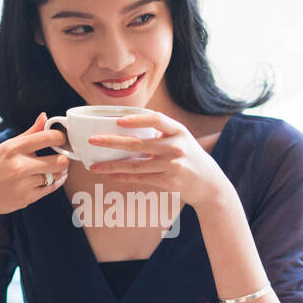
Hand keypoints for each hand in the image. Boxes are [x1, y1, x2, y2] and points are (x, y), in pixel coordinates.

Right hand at [0, 113, 69, 217]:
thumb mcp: (3, 148)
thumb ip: (28, 133)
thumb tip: (44, 117)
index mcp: (12, 148)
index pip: (46, 137)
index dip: (60, 137)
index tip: (61, 138)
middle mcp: (18, 166)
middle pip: (58, 161)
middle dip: (64, 158)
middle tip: (62, 155)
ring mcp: (23, 184)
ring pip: (55, 176)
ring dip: (59, 171)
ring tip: (54, 167)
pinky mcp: (27, 198)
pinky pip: (50, 188)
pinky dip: (53, 182)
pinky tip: (49, 178)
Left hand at [84, 110, 231, 211]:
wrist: (209, 184)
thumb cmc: (189, 157)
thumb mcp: (181, 139)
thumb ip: (160, 133)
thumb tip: (128, 126)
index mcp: (178, 131)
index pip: (156, 119)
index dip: (136, 119)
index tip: (117, 120)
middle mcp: (176, 147)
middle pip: (138, 144)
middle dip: (112, 142)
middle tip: (93, 140)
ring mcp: (172, 165)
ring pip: (135, 165)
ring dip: (112, 166)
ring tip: (94, 165)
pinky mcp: (168, 181)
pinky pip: (141, 178)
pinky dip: (124, 177)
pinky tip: (111, 175)